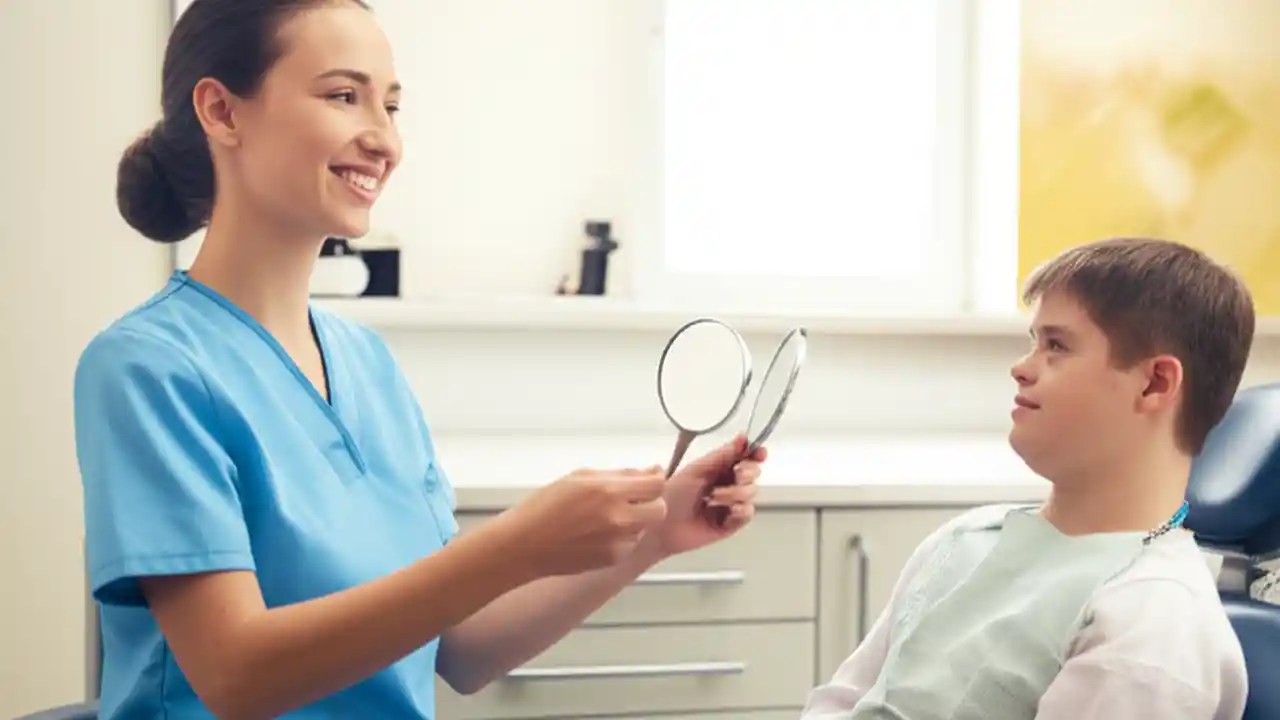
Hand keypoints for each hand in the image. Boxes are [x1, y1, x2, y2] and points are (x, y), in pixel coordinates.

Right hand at [502, 467, 667, 576]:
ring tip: (603, 519)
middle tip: (632, 500)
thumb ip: (620, 475)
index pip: (656, 484)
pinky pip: (629, 545)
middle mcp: (618, 517)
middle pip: (659, 509)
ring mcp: (617, 542)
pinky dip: (620, 539)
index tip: (649, 477)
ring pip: (644, 528)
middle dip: (650, 503)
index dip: (655, 479)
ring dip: (634, 521)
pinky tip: (596, 535)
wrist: (523, 545)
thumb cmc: (544, 507)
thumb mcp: (579, 477)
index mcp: (609, 491)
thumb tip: (649, 471)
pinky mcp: (612, 559)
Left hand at [641, 434, 764, 560]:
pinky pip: (748, 514)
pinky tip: (729, 511)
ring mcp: (731, 504)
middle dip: (748, 472)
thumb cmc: (674, 492)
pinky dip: (741, 510)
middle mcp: (728, 484)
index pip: (746, 457)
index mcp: (720, 467)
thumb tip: (744, 437)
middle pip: (754, 474)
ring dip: (736, 492)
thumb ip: (723, 455)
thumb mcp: (698, 469)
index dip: (756, 453)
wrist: (662, 522)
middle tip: (737, 475)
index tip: (759, 453)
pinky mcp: (731, 524)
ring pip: (751, 493)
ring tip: (714, 497)